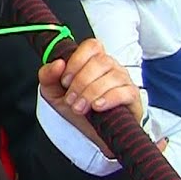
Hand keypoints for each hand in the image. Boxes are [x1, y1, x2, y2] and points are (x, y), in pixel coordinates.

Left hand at [38, 38, 142, 156]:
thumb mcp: (53, 92)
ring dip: (92, 93)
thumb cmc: (75, 108)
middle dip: (81, 82)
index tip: (64, 80)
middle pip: (100, 61)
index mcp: (92, 60)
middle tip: (71, 100)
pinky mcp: (132, 97)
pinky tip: (97, 107)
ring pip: (112, 77)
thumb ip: (48, 75)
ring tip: (80, 108)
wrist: (89, 133)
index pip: (91, 46)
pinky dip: (109, 99)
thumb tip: (58, 63)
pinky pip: (125, 91)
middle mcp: (110, 66)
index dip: (76, 61)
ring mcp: (123, 80)